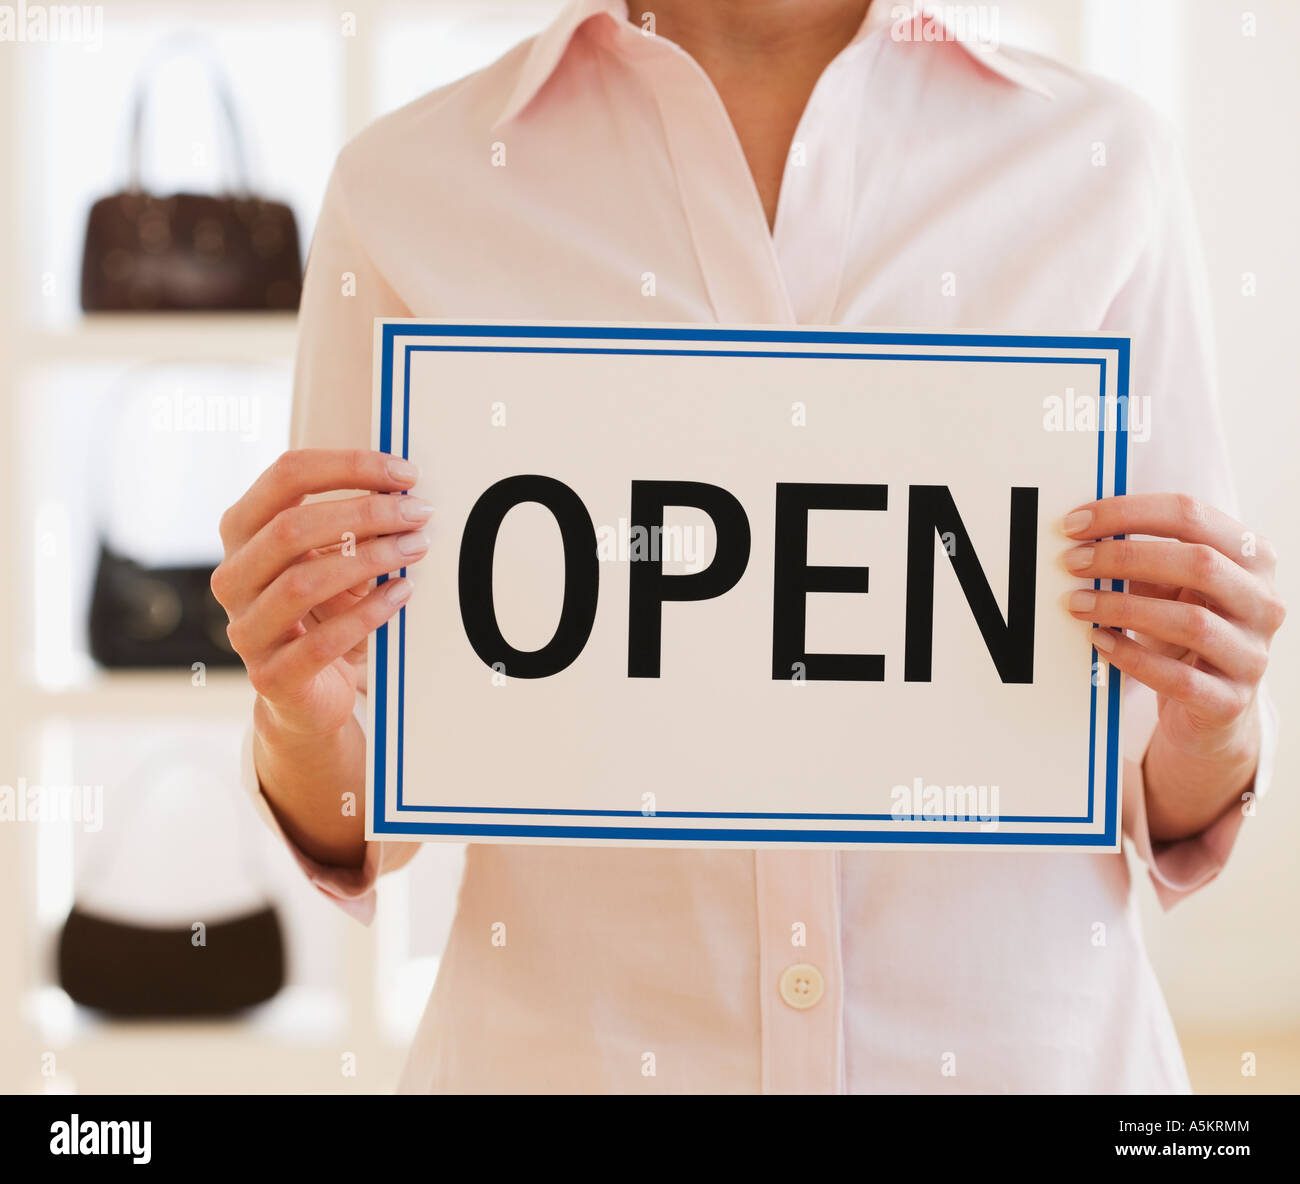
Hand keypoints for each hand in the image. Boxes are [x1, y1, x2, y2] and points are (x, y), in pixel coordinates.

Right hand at [211, 448, 431, 737]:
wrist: (307, 696)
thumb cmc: (321, 615)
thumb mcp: (331, 560)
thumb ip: (351, 524)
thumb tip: (401, 488)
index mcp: (242, 532)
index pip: (285, 477)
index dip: (348, 466)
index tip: (403, 472)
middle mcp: (233, 577)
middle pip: (291, 527)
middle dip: (365, 513)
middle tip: (417, 512)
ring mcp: (246, 628)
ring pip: (304, 582)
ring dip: (370, 559)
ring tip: (415, 547)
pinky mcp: (271, 676)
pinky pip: (322, 641)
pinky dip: (368, 612)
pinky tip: (401, 593)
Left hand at [1061, 493, 1284, 836]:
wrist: (1212, 710)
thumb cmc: (1184, 632)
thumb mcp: (1172, 588)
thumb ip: (1145, 559)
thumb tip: (1084, 537)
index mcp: (1253, 558)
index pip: (1192, 515)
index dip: (1129, 513)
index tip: (1076, 523)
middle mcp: (1263, 602)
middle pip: (1198, 563)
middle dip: (1124, 557)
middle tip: (1073, 562)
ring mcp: (1252, 654)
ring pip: (1190, 621)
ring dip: (1122, 608)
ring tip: (1076, 603)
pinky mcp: (1230, 701)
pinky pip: (1179, 678)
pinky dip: (1133, 657)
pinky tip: (1099, 642)